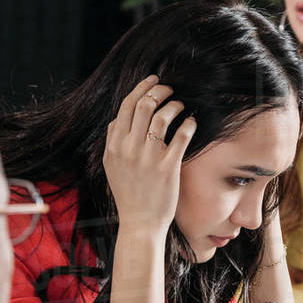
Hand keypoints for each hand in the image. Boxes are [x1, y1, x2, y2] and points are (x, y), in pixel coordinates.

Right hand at [102, 75, 195, 235]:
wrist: (140, 222)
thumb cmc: (129, 194)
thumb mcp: (111, 166)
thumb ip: (112, 141)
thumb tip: (117, 119)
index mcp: (115, 146)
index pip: (126, 106)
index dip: (141, 88)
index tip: (154, 80)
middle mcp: (129, 149)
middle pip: (144, 105)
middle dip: (160, 91)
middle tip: (170, 91)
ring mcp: (149, 158)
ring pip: (163, 116)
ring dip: (175, 105)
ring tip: (181, 107)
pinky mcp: (168, 167)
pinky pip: (182, 135)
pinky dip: (189, 123)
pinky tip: (191, 122)